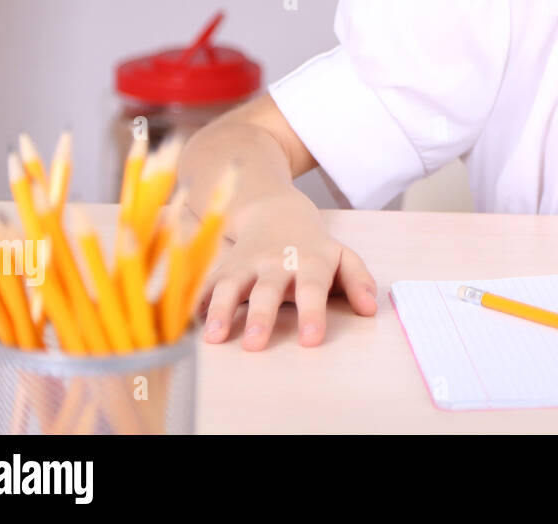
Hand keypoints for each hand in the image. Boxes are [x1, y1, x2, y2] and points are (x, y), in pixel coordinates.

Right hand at [193, 189, 378, 349]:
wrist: (277, 213)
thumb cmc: (315, 247)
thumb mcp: (342, 257)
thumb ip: (358, 281)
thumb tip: (370, 309)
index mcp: (309, 262)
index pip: (313, 288)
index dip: (312, 313)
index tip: (311, 340)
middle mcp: (276, 262)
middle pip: (268, 289)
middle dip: (261, 316)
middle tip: (255, 345)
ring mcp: (247, 263)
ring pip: (231, 284)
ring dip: (221, 310)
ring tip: (214, 337)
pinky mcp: (223, 267)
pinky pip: (206, 284)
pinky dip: (195, 301)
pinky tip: (187, 323)